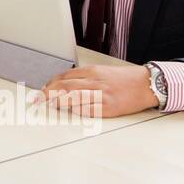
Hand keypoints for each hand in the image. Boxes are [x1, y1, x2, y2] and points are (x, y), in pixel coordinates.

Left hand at [32, 64, 158, 117]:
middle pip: (65, 87)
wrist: (146, 84)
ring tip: (51, 106)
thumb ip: (85, 77)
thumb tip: (64, 84)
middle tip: (38, 100)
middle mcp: (95, 82)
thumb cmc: (124, 79)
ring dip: (59, 102)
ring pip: (73, 98)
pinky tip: (71, 111)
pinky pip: (88, 110)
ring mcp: (101, 95)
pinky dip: (77, 111)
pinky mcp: (109, 108)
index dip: (50, 84)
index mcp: (92, 71)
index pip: (64, 76)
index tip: (42, 91)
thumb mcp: (102, 72)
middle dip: (48, 94)